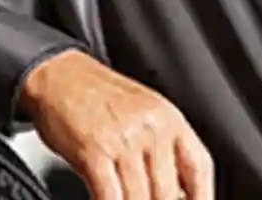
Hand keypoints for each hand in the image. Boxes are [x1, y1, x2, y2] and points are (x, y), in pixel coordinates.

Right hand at [19, 49, 214, 199]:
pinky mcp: (94, 153)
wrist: (58, 75)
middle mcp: (150, 129)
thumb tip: (179, 189)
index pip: (199, 168)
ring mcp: (123, 141)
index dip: (202, 197)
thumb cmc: (97, 94)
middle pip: (169, 192)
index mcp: (169, 119)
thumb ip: (163, 146)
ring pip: (140, 199)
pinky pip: (110, 196)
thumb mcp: (144, 111)